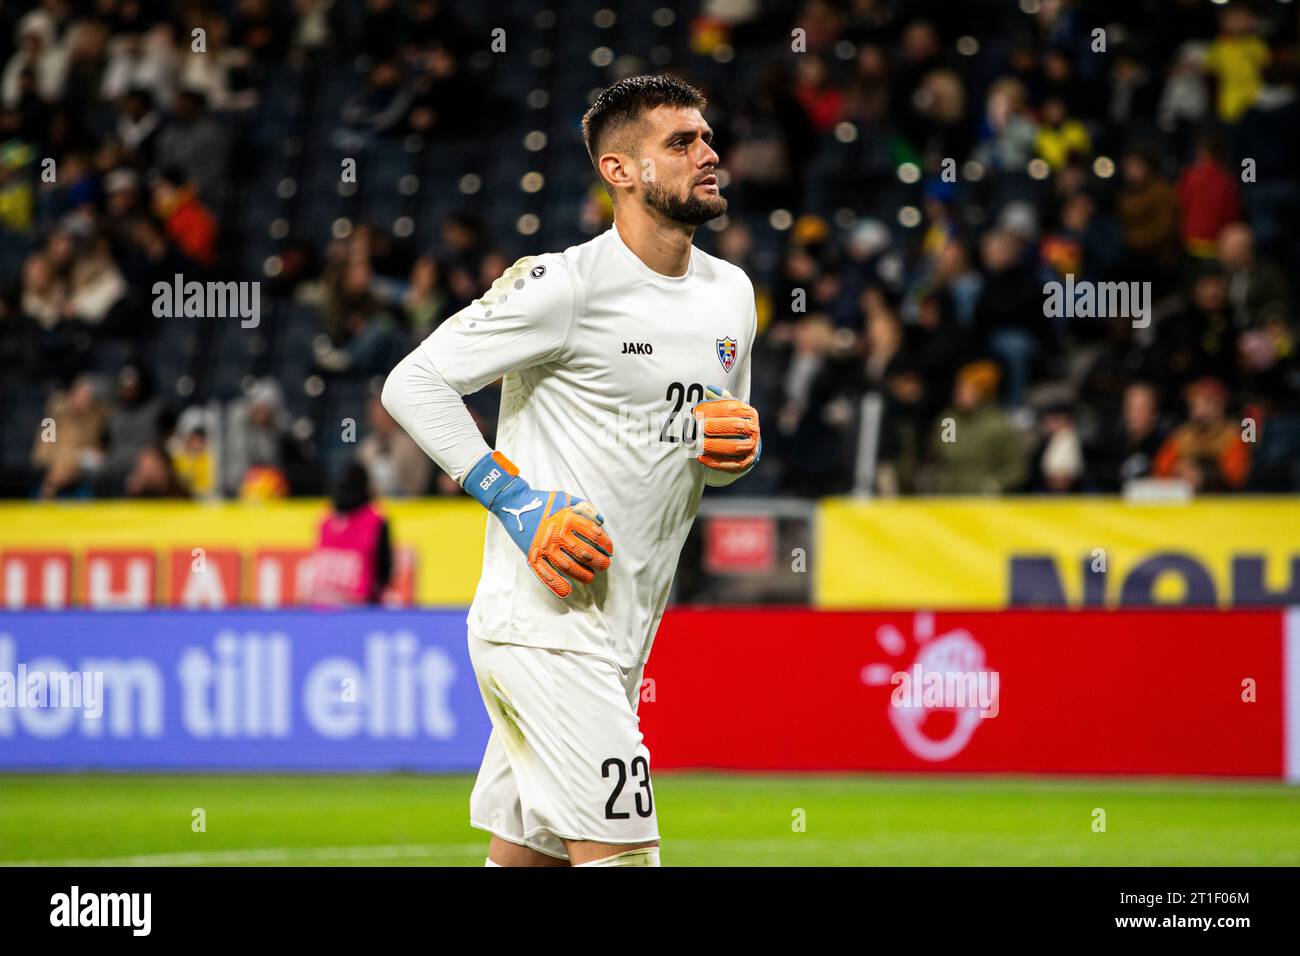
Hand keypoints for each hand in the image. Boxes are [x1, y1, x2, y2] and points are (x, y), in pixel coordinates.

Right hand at [464, 451, 613, 598]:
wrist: (514, 503)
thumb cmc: (543, 501)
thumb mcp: (565, 498)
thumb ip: (585, 507)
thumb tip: (601, 521)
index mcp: (567, 518)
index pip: (593, 534)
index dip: (606, 544)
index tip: (609, 550)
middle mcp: (557, 534)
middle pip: (584, 553)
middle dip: (599, 562)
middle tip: (605, 565)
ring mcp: (544, 547)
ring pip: (569, 567)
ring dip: (583, 575)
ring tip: (590, 576)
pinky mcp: (533, 556)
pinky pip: (547, 575)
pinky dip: (558, 585)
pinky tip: (568, 590)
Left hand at [692, 386, 760, 472]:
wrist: (744, 444)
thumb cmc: (732, 421)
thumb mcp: (729, 408)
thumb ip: (719, 399)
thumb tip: (709, 389)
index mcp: (750, 413)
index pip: (732, 409)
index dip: (714, 409)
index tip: (697, 411)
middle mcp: (753, 430)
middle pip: (735, 427)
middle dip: (716, 427)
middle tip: (700, 427)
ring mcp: (751, 447)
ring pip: (734, 447)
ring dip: (715, 446)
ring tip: (699, 444)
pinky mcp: (745, 462)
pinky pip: (731, 464)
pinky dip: (716, 462)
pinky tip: (701, 457)